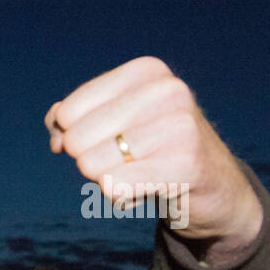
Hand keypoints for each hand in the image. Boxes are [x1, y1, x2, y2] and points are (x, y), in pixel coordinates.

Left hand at [45, 56, 262, 245]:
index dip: (69, 138)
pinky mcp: (186, 164)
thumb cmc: (150, 151)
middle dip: (90, 162)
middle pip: (75, 140)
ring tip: (141, 174)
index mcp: (146, 72)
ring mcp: (180, 125)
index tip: (103, 142)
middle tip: (128, 162)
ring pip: (91, 166)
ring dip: (106, 182)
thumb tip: (57, 133)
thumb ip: (69, 120)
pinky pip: (114, 188)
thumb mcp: (111, 122)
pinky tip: (148, 191)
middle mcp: (166, 90)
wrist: (212, 186)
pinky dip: (120, 198)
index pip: (67, 113)